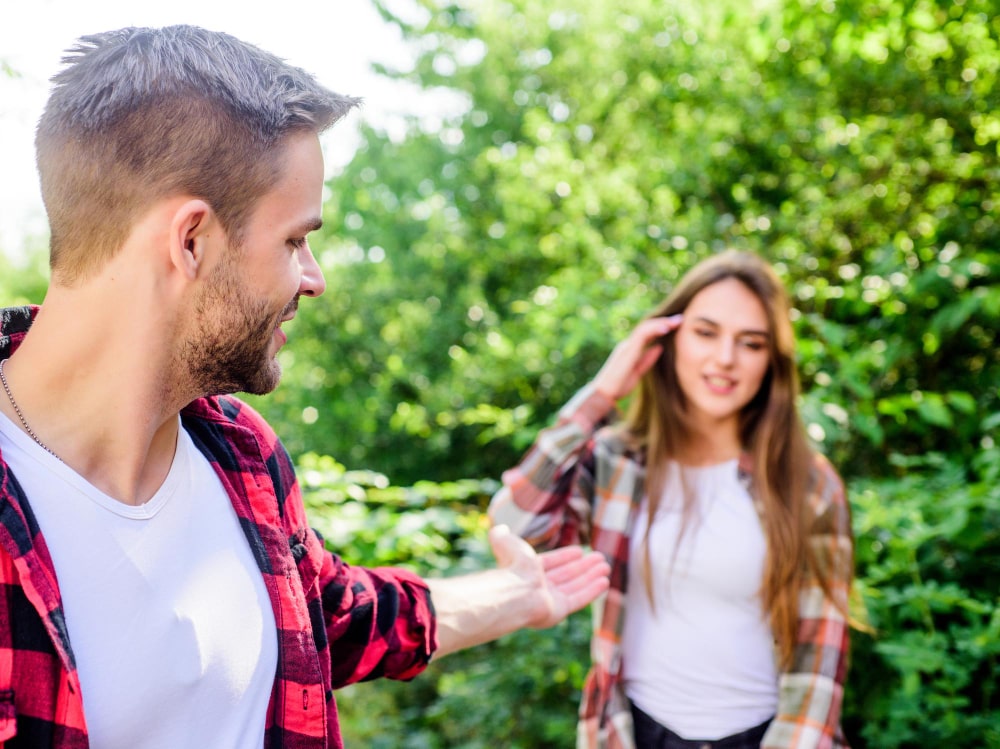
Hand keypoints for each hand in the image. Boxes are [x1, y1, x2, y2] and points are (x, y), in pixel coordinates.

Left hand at [489, 524, 610, 628]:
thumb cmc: (512, 566)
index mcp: (530, 571)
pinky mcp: (560, 610)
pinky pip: (579, 598)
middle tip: (600, 558)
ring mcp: (551, 600)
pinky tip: (604, 582)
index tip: (580, 550)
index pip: (552, 563)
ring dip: (591, 576)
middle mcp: (541, 586)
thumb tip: (499, 528)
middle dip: (584, 566)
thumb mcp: (506, 542)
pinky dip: (592, 590)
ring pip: (576, 585)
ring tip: (605, 566)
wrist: (515, 591)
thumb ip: (502, 535)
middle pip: (567, 574)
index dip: (566, 556)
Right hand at [592, 314, 682, 401]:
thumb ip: (648, 359)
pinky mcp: (627, 350)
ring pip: (645, 328)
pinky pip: (641, 335)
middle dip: (664, 321)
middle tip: (681, 318)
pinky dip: (654, 329)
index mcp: (631, 350)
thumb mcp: (638, 371)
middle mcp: (628, 344)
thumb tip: (659, 347)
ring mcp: (627, 346)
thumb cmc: (618, 386)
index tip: (677, 325)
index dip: (662, 327)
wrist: (603, 394)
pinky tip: (666, 328)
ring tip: (677, 320)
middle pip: (647, 327)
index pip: (648, 334)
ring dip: (662, 322)